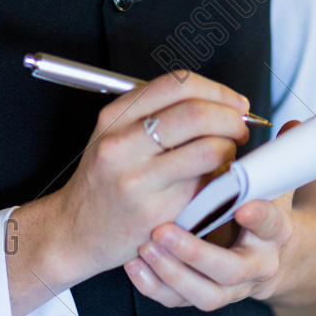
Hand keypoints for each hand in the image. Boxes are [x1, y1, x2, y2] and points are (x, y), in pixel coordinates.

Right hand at [48, 71, 252, 283]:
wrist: (77, 231)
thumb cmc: (104, 180)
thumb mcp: (114, 134)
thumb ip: (157, 113)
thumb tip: (220, 103)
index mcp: (114, 118)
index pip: (177, 85)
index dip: (217, 90)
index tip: (232, 103)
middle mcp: (122, 146)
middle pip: (196, 113)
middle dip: (231, 118)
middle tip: (238, 128)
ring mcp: (138, 181)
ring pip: (208, 150)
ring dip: (230, 149)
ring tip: (226, 154)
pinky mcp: (157, 212)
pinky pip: (206, 187)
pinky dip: (220, 179)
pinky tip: (213, 180)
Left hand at [124, 120, 302, 309]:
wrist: (265, 256)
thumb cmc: (261, 210)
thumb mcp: (274, 185)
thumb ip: (277, 157)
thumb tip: (290, 123)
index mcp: (275, 232)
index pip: (272, 225)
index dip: (260, 217)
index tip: (242, 206)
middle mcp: (256, 265)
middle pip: (232, 270)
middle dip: (196, 253)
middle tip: (164, 231)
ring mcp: (230, 287)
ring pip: (205, 293)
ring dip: (172, 271)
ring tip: (145, 245)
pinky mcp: (203, 295)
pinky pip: (177, 301)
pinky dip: (154, 286)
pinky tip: (135, 264)